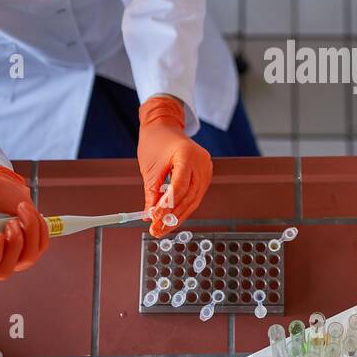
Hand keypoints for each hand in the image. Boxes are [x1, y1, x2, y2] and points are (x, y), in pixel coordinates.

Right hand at [0, 165, 48, 279]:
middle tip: (9, 224)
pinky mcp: (32, 247)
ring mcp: (15, 256)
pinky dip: (39, 227)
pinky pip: (41, 244)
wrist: (0, 189)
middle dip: (12, 247)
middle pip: (5, 270)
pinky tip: (29, 212)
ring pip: (27, 257)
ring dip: (29, 233)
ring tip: (21, 211)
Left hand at [137, 96, 212, 235]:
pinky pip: (195, 195)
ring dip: (179, 215)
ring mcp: (206, 168)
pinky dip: (184, 206)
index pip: (179, 187)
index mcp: (187, 155)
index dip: (168, 206)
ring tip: (163, 228)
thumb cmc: (156, 142)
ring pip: (194, 199)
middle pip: (189, 196)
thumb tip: (150, 216)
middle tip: (158, 230)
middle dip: (173, 216)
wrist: (164, 126)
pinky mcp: (205, 174)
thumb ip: (151, 194)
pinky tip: (173, 217)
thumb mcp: (150, 169)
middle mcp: (201, 162)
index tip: (155, 219)